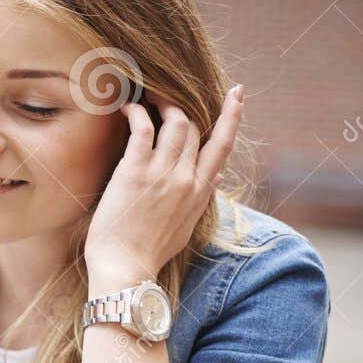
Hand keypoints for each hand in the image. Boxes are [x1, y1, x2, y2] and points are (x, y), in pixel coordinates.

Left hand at [84, 85, 243, 288]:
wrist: (125, 270)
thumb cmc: (149, 252)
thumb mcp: (185, 226)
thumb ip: (201, 197)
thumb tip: (218, 176)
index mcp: (200, 192)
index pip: (223, 145)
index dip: (232, 116)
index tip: (237, 93)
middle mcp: (186, 179)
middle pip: (195, 128)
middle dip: (181, 107)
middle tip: (163, 98)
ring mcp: (161, 174)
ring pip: (175, 122)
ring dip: (162, 105)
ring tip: (146, 100)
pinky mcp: (134, 172)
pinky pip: (143, 129)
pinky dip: (136, 113)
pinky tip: (127, 109)